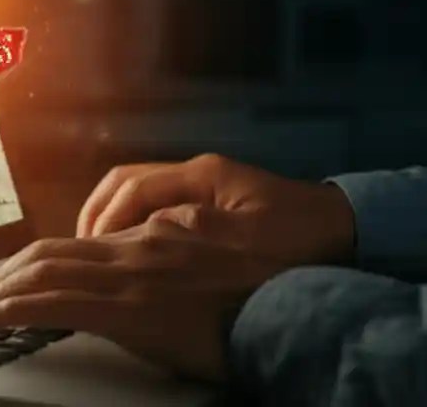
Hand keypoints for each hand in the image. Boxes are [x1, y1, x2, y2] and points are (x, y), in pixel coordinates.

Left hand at [0, 216, 278, 381]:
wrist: (305, 284)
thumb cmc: (271, 256)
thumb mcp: (215, 227)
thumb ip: (167, 235)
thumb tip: (129, 256)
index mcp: (151, 234)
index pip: (71, 244)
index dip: (31, 262)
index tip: (6, 283)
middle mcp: (134, 249)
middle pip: (48, 254)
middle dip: (5, 278)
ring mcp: (133, 277)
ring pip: (46, 272)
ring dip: (3, 292)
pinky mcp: (137, 310)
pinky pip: (62, 303)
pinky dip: (20, 307)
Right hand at [77, 153, 355, 268]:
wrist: (346, 228)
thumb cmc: (302, 236)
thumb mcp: (249, 237)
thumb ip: (195, 231)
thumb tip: (145, 235)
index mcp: (203, 175)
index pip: (133, 187)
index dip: (104, 220)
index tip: (92, 251)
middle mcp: (196, 173)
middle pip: (125, 183)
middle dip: (95, 216)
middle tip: (80, 252)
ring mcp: (202, 185)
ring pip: (135, 192)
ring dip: (110, 219)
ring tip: (96, 252)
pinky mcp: (208, 201)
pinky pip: (154, 203)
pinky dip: (130, 222)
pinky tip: (129, 249)